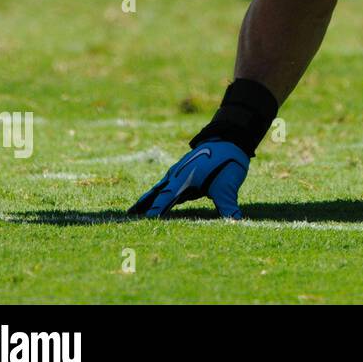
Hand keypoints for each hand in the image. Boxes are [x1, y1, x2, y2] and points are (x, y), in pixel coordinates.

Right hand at [128, 141, 248, 218]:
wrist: (228, 139)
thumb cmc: (227, 162)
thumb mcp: (228, 186)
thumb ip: (228, 206)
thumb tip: (235, 221)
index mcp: (184, 179)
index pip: (166, 198)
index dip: (157, 210)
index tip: (145, 221)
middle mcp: (177, 176)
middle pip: (156, 193)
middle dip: (143, 205)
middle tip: (127, 217)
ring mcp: (178, 174)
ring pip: (159, 189)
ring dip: (147, 200)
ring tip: (133, 211)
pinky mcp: (183, 174)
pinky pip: (166, 186)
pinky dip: (158, 195)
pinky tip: (154, 201)